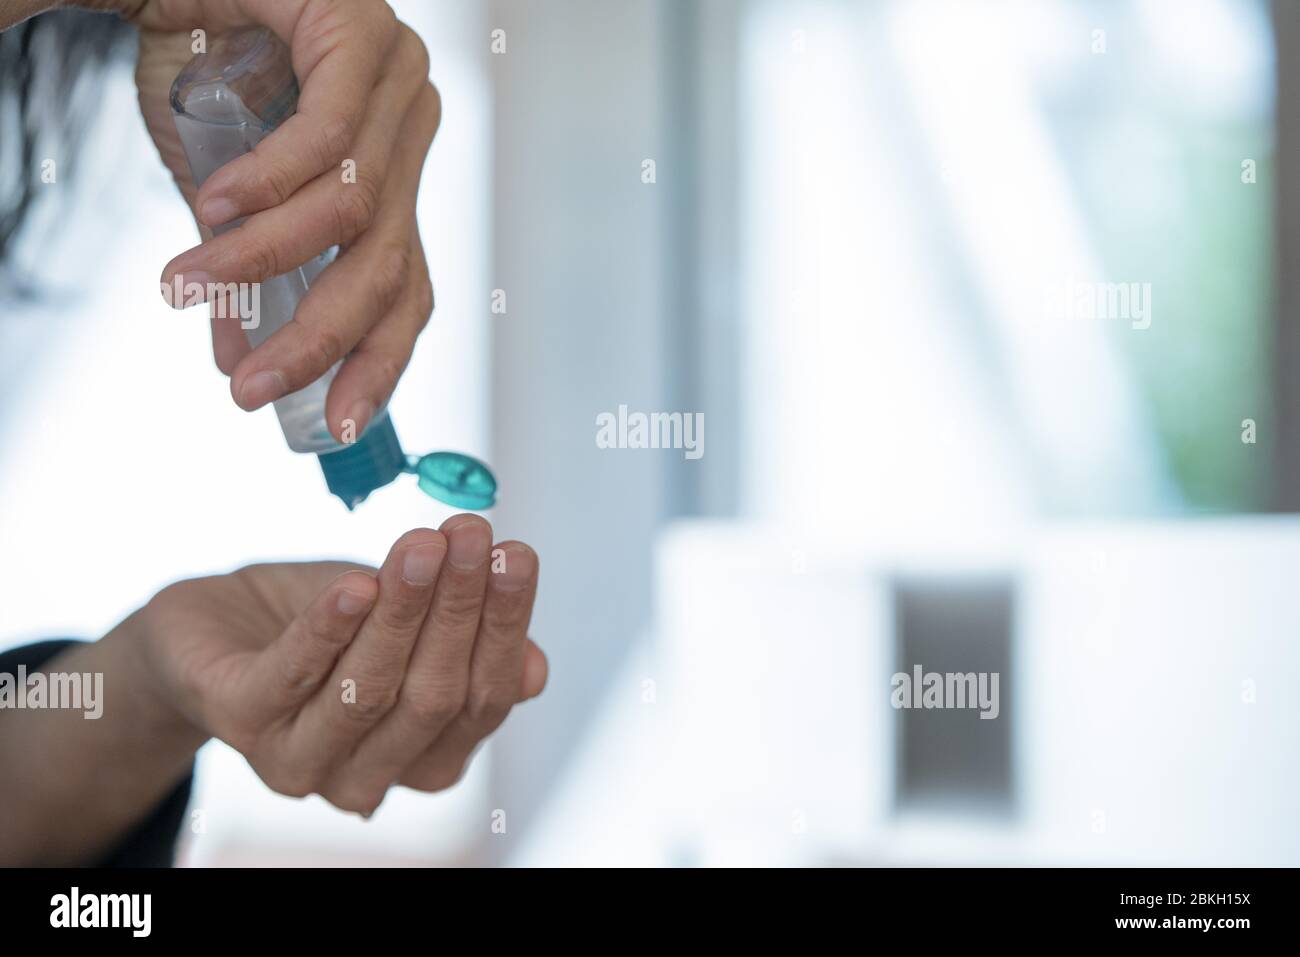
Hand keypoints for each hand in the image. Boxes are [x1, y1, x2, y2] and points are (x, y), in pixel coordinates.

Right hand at [126, 0, 437, 440]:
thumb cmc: (198, 56)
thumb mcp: (225, 186)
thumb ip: (243, 268)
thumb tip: (239, 360)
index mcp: (394, 172)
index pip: (408, 288)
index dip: (378, 362)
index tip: (341, 425)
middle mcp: (410, 129)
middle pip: (391, 268)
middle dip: (320, 342)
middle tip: (250, 389)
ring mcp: (398, 81)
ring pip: (356, 213)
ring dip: (263, 264)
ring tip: (188, 288)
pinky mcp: (363, 35)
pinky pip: (328, 139)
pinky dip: (268, 186)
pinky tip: (213, 210)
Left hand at [142, 516, 545, 813]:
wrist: (215, 624)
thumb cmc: (326, 625)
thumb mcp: (407, 625)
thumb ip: (463, 646)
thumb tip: (534, 670)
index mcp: (421, 757)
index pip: (482, 700)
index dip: (504, 628)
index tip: (517, 557)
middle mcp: (366, 774)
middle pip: (432, 696)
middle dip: (459, 608)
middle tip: (475, 536)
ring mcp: (298, 757)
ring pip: (368, 688)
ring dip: (403, 610)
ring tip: (423, 544)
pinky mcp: (237, 719)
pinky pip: (292, 673)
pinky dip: (328, 628)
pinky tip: (355, 585)